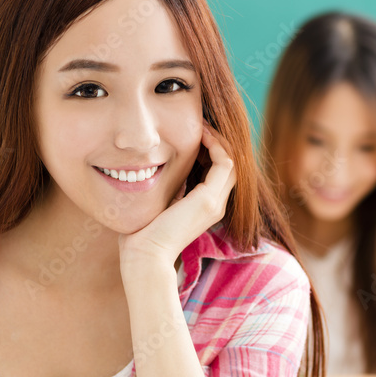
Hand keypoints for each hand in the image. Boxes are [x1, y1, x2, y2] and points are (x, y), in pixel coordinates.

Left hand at [118, 121, 236, 269]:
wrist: (144, 255)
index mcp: (205, 206)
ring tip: (202, 124)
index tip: (195, 131)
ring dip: (219, 139)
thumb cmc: (143, 233)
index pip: (219, 171)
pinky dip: (215, 144)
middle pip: (230, 164)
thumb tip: (159, 164)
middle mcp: (216, 205)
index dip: (212, 148)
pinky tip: (200, 133)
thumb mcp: (160, 202)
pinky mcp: (208, 200)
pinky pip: (225, 162)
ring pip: (232, 161)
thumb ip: (168, 186)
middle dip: (218, 140)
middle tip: (201, 122)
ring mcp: (215, 203)